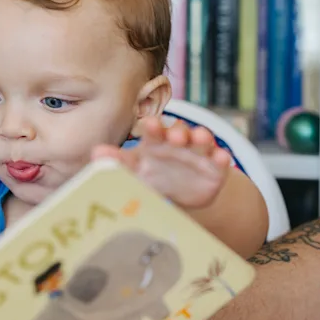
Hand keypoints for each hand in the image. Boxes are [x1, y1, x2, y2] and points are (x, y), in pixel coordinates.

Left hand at [92, 117, 231, 208]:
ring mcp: (199, 154)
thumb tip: (95, 153)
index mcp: (157, 143)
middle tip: (176, 136)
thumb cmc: (154, 177)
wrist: (183, 194)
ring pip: (202, 141)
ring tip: (202, 138)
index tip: (150, 124)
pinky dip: (222, 156)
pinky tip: (223, 157)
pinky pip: (220, 159)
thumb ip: (119, 162)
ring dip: (202, 137)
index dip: (154, 128)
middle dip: (179, 132)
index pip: (154, 132)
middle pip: (180, 132)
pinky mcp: (215, 167)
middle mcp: (179, 144)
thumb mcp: (136, 172)